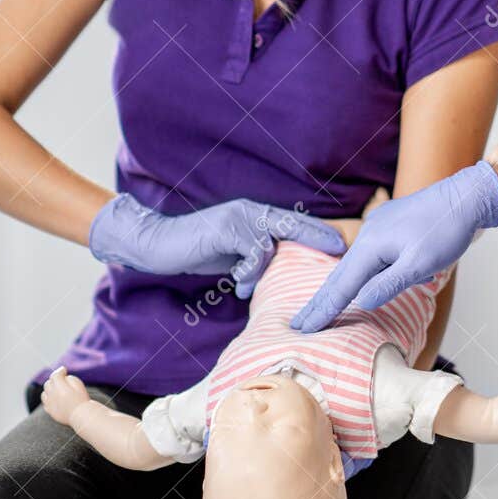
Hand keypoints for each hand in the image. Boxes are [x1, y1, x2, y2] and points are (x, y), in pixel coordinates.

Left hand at [41, 366, 92, 425]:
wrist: (82, 416)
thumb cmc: (83, 400)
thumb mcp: (79, 385)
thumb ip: (70, 379)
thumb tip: (63, 377)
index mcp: (60, 388)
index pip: (55, 375)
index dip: (60, 371)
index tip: (64, 370)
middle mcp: (52, 395)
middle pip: (48, 383)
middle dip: (54, 380)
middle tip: (62, 380)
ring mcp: (50, 404)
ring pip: (44, 393)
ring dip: (50, 389)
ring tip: (58, 390)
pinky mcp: (50, 411)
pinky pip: (45, 402)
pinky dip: (48, 399)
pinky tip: (55, 399)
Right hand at [89, 194, 344, 297]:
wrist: (157, 244)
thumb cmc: (197, 250)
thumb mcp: (234, 253)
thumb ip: (256, 255)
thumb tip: (280, 268)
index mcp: (255, 215)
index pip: (293, 221)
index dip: (317, 231)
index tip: (341, 243)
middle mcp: (250, 211)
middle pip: (294, 223)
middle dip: (318, 236)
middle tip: (340, 250)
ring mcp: (238, 217)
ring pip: (272, 243)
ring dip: (263, 270)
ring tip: (246, 287)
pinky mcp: (226, 228)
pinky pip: (253, 251)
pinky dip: (249, 271)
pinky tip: (238, 285)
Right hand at [291, 162, 497, 332]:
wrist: (467, 196)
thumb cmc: (447, 228)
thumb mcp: (420, 263)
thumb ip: (390, 284)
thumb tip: (362, 301)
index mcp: (372, 245)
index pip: (342, 286)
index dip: (324, 309)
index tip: (303, 327)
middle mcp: (369, 234)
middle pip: (341, 275)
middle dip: (322, 301)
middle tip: (300, 323)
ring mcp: (379, 228)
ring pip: (360, 266)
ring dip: (348, 288)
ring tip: (328, 309)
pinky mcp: (391, 226)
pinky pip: (376, 256)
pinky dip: (373, 273)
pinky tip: (394, 279)